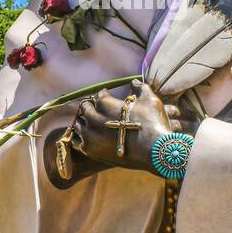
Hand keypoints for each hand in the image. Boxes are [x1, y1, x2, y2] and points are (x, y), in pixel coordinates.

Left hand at [66, 79, 189, 177]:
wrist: (154, 151)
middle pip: (85, 108)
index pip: (99, 95)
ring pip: (78, 124)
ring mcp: (90, 135)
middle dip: (91, 107)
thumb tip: (133, 81)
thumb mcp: (149, 100)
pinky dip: (79, 138)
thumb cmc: (152, 122)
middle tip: (96, 109)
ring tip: (89, 123)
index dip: (104, 95)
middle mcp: (93, 118)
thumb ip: (140, 88)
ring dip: (83, 122)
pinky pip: (77, 142)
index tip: (107, 96)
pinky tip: (85, 137)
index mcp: (105, 103)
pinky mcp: (91, 151)